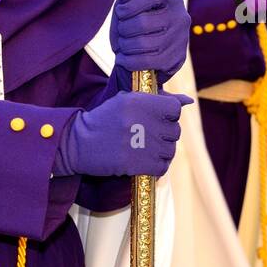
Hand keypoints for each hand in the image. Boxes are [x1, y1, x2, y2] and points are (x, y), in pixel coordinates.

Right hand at [55, 91, 193, 177]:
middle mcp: (142, 121)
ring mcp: (140, 144)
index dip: (169, 116)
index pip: (175, 109)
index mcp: (140, 102)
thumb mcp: (127, 100)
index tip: (159, 120)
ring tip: (145, 150)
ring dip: (161, 152)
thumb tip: (188, 101)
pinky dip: (157, 167)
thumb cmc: (105, 120)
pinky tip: (144, 162)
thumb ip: (159, 99)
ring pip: (170, 151)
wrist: (78, 143)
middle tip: (148, 137)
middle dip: (165, 135)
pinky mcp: (136, 164)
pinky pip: (162, 167)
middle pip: (175, 131)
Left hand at [110, 0, 189, 84]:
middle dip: (123, 29)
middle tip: (121, 31)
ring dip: (124, 46)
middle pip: (142, 23)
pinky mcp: (177, 59)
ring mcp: (181, 39)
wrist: (153, 50)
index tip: (121, 12)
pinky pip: (146, 61)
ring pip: (142, 44)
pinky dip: (129, 61)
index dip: (131, 5)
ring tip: (122, 45)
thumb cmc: (139, 22)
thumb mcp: (133, 6)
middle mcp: (181, 17)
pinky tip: (123, 58)